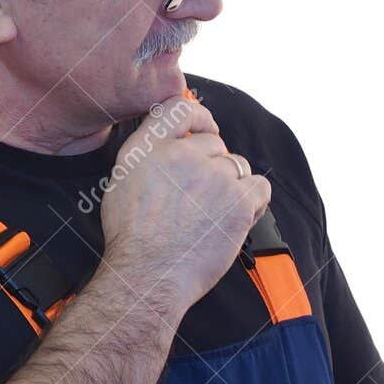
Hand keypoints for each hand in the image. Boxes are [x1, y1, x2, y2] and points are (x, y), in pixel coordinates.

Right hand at [99, 93, 270, 320]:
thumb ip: (147, 156)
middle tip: (203, 199)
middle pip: (215, 144)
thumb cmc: (134, 241)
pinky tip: (238, 217)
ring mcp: (212, 175)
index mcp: (148, 148)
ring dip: (232, 186)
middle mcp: (181, 154)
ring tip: (214, 215)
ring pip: (237, 167)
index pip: (180, 108)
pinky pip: (259, 187)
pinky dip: (254, 202)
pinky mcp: (236, 200)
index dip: (200, 116)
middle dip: (214, 167)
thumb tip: (171, 144)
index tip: (208, 129)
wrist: (148, 275)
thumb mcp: (124, 183)